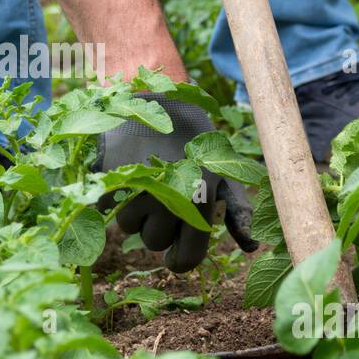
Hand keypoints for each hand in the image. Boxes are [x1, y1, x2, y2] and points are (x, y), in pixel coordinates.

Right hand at [96, 93, 256, 270]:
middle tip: (162, 197)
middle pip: (154, 242)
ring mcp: (136, 187)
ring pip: (128, 226)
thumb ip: (237, 211)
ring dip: (134, 211)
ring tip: (145, 181)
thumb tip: (252, 248)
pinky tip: (125, 172)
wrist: (157, 98)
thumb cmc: (194, 138)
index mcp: (200, 201)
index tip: (173, 256)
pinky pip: (107, 205)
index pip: (188, 258)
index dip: (179, 260)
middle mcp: (169, 199)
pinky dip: (113, 194)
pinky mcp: (109, 175)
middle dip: (157, 227)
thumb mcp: (222, 172)